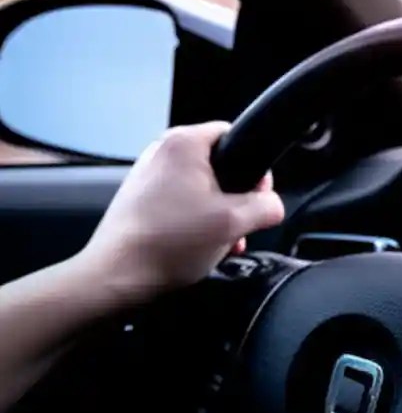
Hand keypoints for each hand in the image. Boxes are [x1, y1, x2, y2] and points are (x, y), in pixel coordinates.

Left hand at [75, 121, 284, 304]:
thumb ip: (267, 207)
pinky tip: (198, 246)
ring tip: (220, 242)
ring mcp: (146, 176)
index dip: (255, 167)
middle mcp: (161, 152)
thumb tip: (273, 206)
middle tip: (239, 225)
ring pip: (200, 187)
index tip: (257, 196)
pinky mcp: (137, 200)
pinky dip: (194, 220)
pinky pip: (179, 202)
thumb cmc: (168, 244)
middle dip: (236, 199)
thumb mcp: (236, 223)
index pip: (235, 134)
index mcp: (183, 143)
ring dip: (218, 214)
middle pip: (219, 165)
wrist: (117, 277)